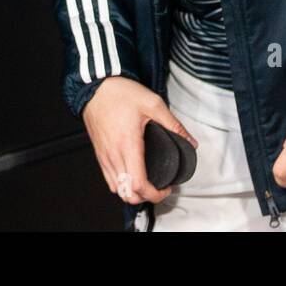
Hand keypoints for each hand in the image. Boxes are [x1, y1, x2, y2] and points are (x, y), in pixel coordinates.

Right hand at [82, 76, 197, 205]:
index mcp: (128, 145)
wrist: (96, 87)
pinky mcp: (99, 154)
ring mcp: (104, 157)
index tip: (166, 188)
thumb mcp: (153, 103)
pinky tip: (132, 174)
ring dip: (133, 192)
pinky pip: (109, 180)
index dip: (154, 194)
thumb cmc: (120, 93)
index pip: (138, 184)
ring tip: (147, 182)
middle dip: (145, 197)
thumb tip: (190, 140)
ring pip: (117, 190)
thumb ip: (173, 124)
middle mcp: (114, 155)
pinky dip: (122, 185)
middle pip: (127, 194)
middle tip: (159, 187)